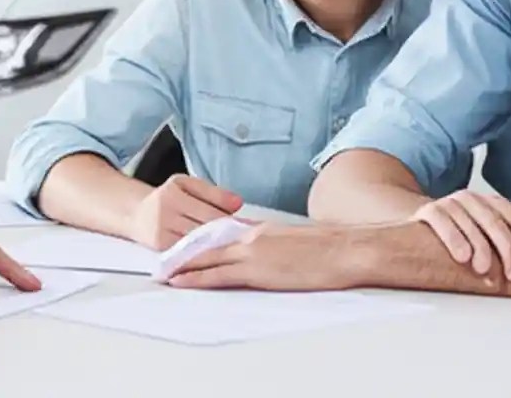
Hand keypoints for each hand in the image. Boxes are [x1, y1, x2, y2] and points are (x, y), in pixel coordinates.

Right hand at [127, 175, 243, 249]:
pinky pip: (188, 255)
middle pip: (205, 230)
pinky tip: (218, 257)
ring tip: (238, 250)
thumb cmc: (167, 197)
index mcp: (174, 194)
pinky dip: (204, 255)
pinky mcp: (160, 249)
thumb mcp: (187, 184)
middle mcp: (165, 214)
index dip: (231, 221)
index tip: (249, 227)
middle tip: (248, 241)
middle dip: (228, 236)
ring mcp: (161, 234)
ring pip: (198, 244)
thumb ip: (213, 192)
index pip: (210, 211)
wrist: (137, 213)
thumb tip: (238, 204)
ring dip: (219, 248)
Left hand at [166, 223, 364, 290]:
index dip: (205, 241)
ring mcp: (254, 252)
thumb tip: (276, 253)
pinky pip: (218, 274)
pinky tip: (180, 280)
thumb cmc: (334, 249)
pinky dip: (195, 277)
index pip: (227, 234)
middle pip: (210, 243)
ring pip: (207, 257)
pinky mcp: (257, 270)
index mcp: (266, 230)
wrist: (347, 250)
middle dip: (186, 252)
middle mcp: (254, 236)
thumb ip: (281, 245)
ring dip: (183, 264)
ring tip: (163, 271)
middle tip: (164, 258)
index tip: (189, 246)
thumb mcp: (301, 241)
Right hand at [411, 191, 510, 280]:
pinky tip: (462, 257)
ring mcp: (450, 203)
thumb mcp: (483, 238)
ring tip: (485, 270)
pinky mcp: (429, 211)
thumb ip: (503, 247)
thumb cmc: (456, 237)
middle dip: (509, 250)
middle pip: (496, 222)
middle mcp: (473, 199)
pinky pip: (443, 222)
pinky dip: (454, 239)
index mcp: (492, 204)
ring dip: (482, 248)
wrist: (415, 223)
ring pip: (471, 223)